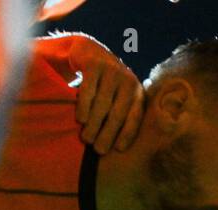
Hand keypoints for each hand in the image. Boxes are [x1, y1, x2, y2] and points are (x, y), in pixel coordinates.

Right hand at [67, 34, 143, 152]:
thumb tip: (116, 148)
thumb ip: (120, 113)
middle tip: (99, 150)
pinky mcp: (95, 65)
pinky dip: (84, 107)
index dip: (127, 134)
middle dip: (108, 134)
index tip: (118, 150)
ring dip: (94, 124)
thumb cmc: (104, 84)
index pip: (134, 117)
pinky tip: (80, 120)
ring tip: (87, 139)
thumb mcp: (117, 96)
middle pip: (118, 113)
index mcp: (137, 92)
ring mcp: (112, 72)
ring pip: (103, 104)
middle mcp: (129, 81)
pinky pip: (89, 90)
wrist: (89, 52)